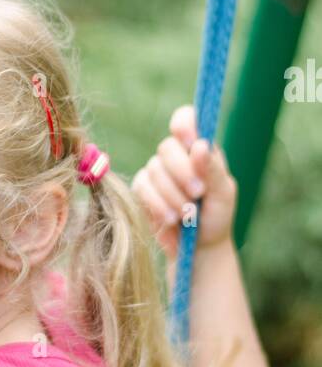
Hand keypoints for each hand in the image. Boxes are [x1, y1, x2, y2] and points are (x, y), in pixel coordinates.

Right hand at [131, 105, 236, 262]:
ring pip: (154, 170)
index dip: (184, 126)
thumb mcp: (223, 193)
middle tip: (198, 193)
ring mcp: (157, 171)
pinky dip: (158, 205)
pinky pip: (142, 188)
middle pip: (167, 147)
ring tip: (188, 215)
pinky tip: (172, 220)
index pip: (185, 119)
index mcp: (199, 148)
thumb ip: (212, 169)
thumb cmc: (216, 216)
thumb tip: (199, 145)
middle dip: (183, 173)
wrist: (199, 247)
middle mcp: (176, 155)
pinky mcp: (142, 190)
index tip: (192, 144)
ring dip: (173, 195)